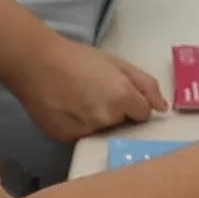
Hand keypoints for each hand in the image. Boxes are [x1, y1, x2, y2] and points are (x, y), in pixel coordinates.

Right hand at [0, 11, 166, 148]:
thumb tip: (163, 108)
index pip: (142, 115)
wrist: (35, 62)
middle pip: (122, 124)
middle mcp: (107, 119)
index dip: (132, 103)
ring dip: (95, 121)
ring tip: (78, 101)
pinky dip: (77, 127)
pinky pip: (81, 137)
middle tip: (94, 94)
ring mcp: (85, 131)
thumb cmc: (77, 58)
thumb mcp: (116, 63)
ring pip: (101, 133)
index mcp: (123, 98)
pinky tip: (66, 110)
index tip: (117, 94)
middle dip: (115, 113)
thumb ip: (145, 84)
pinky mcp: (66, 139)